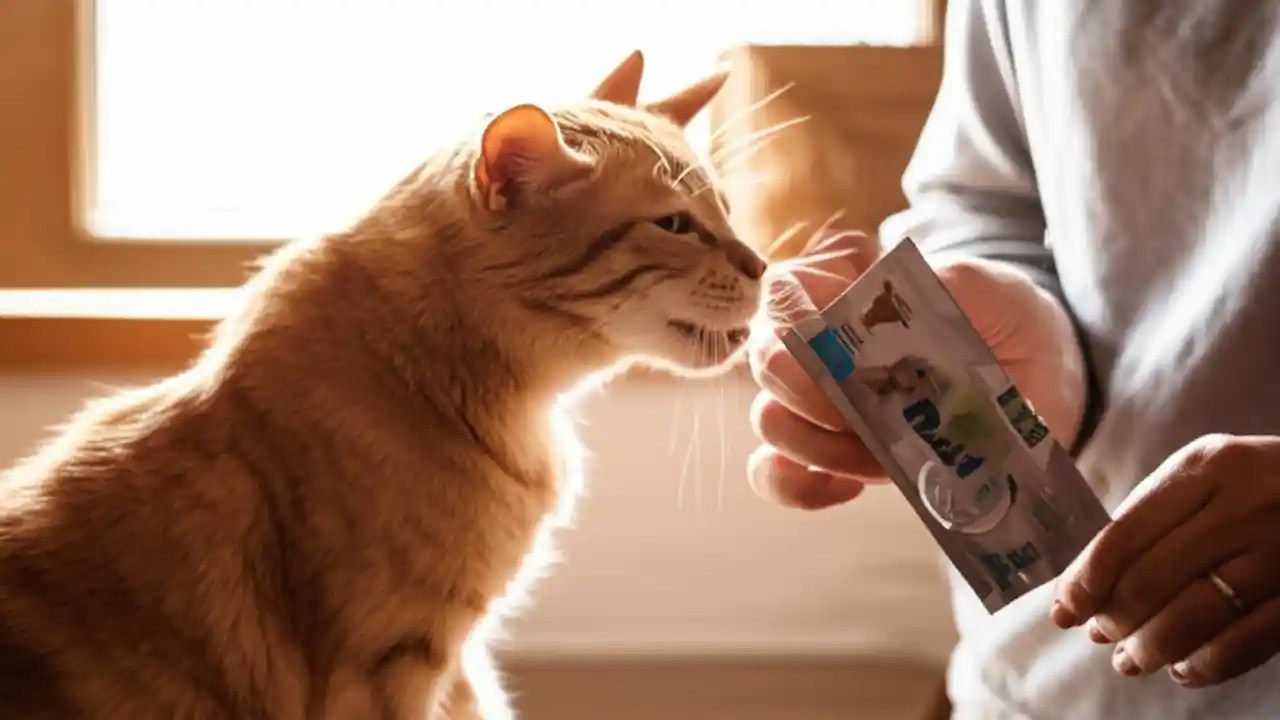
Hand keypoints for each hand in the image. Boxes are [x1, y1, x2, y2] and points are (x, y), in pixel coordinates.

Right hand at [745, 234, 1087, 509]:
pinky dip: (801, 486)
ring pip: (770, 422)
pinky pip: (775, 475)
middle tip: (876, 411)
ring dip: (821, 446)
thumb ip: (937, 289)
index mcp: (840, 282)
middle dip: (816, 396)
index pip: (784, 294)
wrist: (1042, 378)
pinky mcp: (827, 454)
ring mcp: (817, 401)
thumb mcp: (984, 288)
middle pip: (767, 362)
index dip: (803, 329)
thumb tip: (880, 318)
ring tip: (880, 454)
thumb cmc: (1004, 317)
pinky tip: (851, 485)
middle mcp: (815, 340)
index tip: (853, 354)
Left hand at [1053, 434, 1279, 687]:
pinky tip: (1183, 668)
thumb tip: (1089, 578)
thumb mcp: (1207, 473)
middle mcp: (1243, 505)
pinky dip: (1207, 664)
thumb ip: (1154, 513)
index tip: (1064, 610)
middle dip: (1115, 617)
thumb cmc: (1257, 481)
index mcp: (1204, 467)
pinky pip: (1249, 641)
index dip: (1085, 581)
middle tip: (1100, 635)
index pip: (1125, 534)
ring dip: (1152, 647)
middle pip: (1154, 578)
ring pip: (1197, 614)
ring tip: (1131, 659)